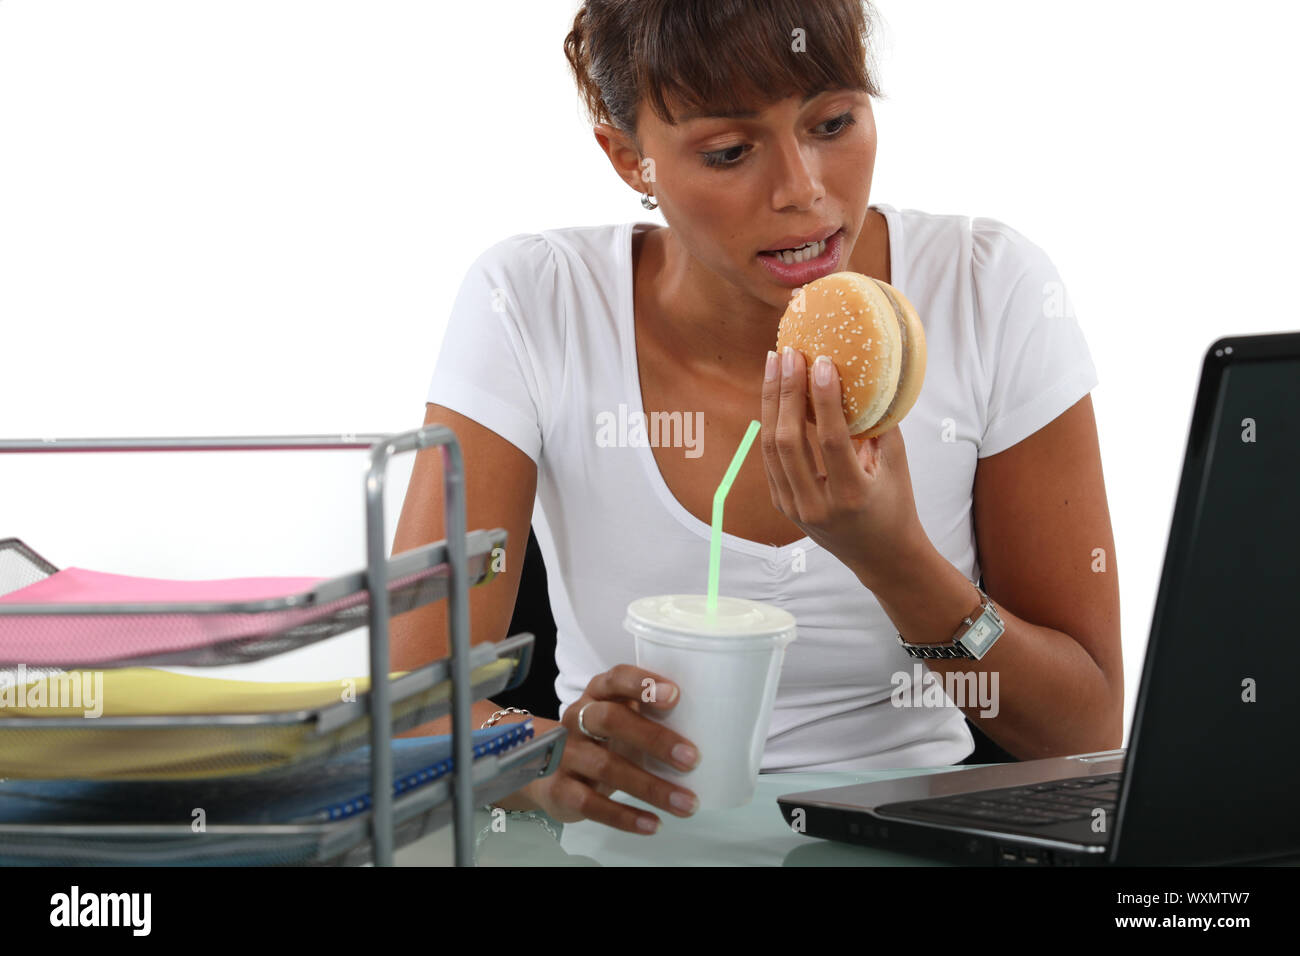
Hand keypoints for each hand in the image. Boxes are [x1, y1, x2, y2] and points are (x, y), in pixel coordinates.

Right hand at [522, 665, 700, 833]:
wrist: (543, 769)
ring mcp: (564, 754)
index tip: (675, 695)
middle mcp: (577, 718)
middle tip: (692, 759)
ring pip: (605, 766)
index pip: (615, 679)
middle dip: (654, 738)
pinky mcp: (559, 789)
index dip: (642, 684)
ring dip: (650, 787)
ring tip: (686, 803)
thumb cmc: (600, 739)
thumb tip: (709, 731)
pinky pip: (591, 803)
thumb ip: (650, 719)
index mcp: (596, 694)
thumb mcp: (620, 720)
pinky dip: (624, 816)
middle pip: (610, 720)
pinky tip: (653, 823)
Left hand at [760, 346, 926, 585]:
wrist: (880, 557)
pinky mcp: (782, 505)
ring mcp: (794, 508)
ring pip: (771, 447)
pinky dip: (771, 423)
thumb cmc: (896, 507)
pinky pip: (769, 458)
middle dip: (785, 392)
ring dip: (771, 401)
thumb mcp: (897, 466)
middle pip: (788, 441)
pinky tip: (774, 394)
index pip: (831, 440)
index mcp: (851, 496)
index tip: (821, 362)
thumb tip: (868, 377)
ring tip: (775, 363)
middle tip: (788, 353)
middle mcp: (816, 505)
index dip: (823, 399)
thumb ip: (881, 425)